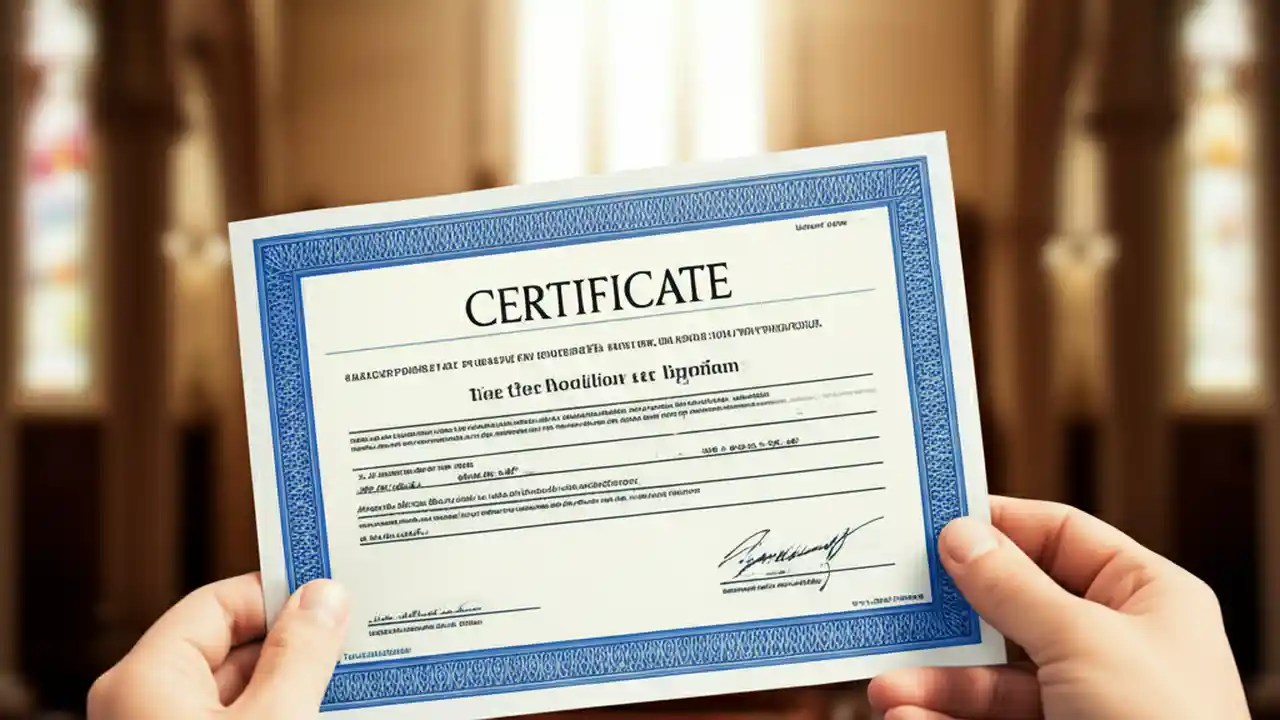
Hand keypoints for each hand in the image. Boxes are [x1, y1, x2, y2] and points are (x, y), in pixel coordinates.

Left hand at [88, 573, 348, 719]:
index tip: (333, 596)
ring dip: (291, 687)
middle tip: (355, 642)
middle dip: (295, 646)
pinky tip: (323, 711)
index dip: (280, 595)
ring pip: (237, 695)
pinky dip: (276, 715)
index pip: (218, 603)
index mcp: (143, 679)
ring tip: (348, 685)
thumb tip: (323, 597)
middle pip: (231, 650)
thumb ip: (300, 656)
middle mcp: (140, 706)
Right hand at [868, 496, 1249, 719]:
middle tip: (897, 600)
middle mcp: (1114, 644)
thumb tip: (960, 534)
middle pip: (1013, 607)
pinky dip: (944, 715)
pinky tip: (908, 716)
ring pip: (994, 676)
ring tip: (887, 688)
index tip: (933, 520)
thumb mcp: (1083, 640)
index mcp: (1146, 598)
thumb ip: (1013, 587)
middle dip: (952, 614)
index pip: (1062, 536)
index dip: (999, 524)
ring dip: (936, 679)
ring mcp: (1085, 699)